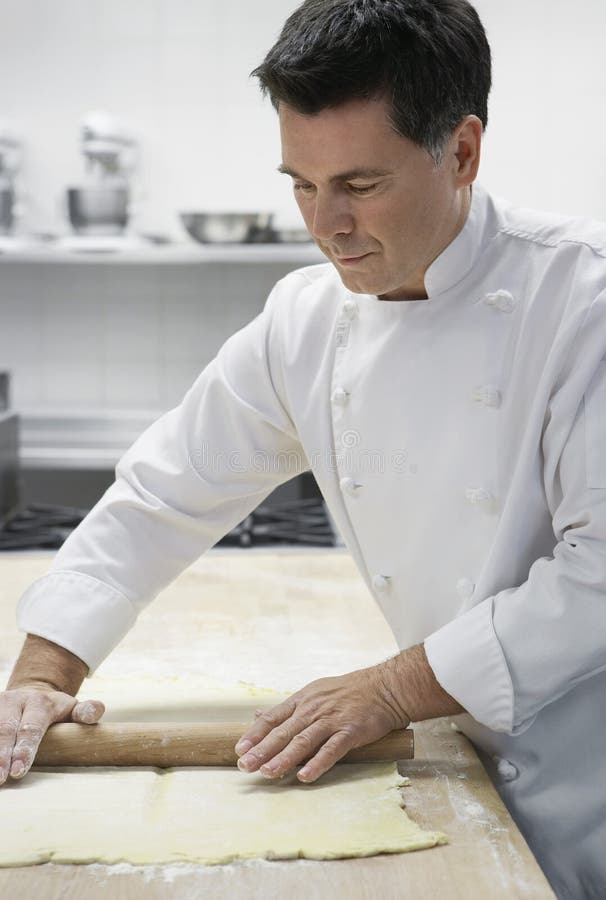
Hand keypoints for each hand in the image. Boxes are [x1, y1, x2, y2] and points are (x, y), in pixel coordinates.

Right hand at [0, 684, 104, 785]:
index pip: (32, 727)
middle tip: (1, 778)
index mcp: (40, 702)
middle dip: (2, 754)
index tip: (20, 771)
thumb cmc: (56, 711)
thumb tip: (97, 712)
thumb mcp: (73, 709)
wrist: (31, 694)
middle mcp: (15, 700)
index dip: (25, 749)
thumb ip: (86, 712)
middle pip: (6, 729)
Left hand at [234, 664, 409, 783]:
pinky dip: (317, 763)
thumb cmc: (348, 692)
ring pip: (303, 741)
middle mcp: (313, 710)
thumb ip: (287, 709)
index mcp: (303, 700)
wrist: (385, 687)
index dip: (255, 734)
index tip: (240, 750)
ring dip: (284, 759)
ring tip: (268, 773)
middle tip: (245, 766)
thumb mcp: (314, 692)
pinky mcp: (350, 731)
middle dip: (262, 750)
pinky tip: (305, 775)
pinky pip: (331, 749)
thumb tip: (258, 716)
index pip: (273, 718)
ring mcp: (331, 720)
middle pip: (283, 731)